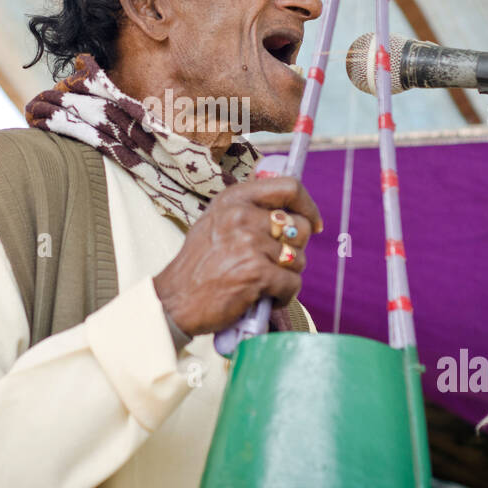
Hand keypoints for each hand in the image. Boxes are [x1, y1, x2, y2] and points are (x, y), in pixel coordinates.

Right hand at [152, 176, 322, 337]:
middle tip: (276, 264)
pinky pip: (292, 284)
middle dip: (295, 250)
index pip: (289, 187)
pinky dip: (282, 296)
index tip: (314, 223)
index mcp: (234, 199)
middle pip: (300, 227)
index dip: (308, 206)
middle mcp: (241, 216)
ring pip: (298, 259)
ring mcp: (249, 244)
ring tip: (262, 283)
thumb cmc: (198, 266)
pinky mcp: (256, 273)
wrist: (174, 300)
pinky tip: (263, 298)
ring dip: (286, 276)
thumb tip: (291, 210)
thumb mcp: (215, 222)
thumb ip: (248, 210)